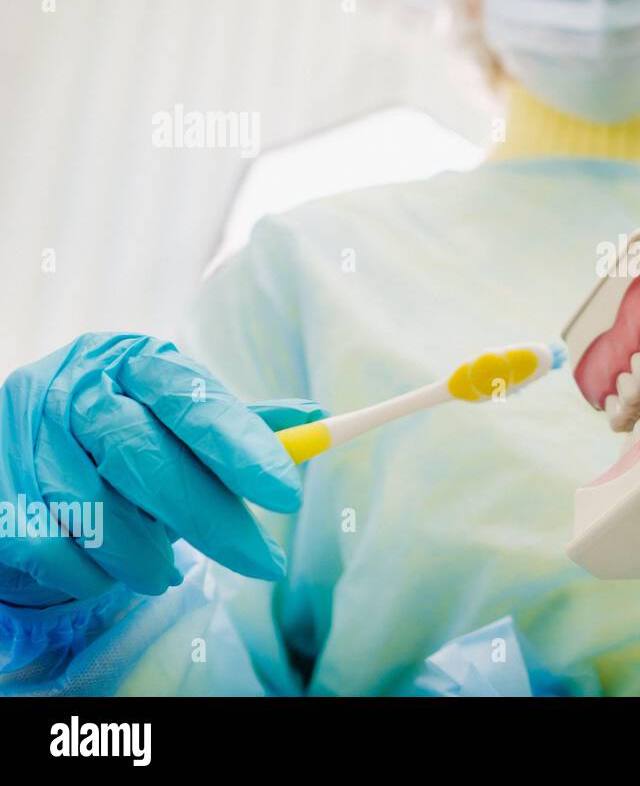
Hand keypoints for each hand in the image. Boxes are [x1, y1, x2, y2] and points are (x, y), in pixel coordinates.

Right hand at [0, 333, 323, 606]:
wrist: (24, 460)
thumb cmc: (125, 437)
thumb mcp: (182, 419)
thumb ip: (240, 423)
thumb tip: (316, 418)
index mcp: (132, 359)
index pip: (192, 399)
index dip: (241, 447)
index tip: (287, 493)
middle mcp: (73, 386)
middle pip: (147, 458)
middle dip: (213, 520)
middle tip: (264, 562)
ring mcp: (24, 434)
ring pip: (98, 512)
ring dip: (144, 556)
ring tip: (165, 572)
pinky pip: (54, 548)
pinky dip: (91, 573)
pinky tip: (106, 569)